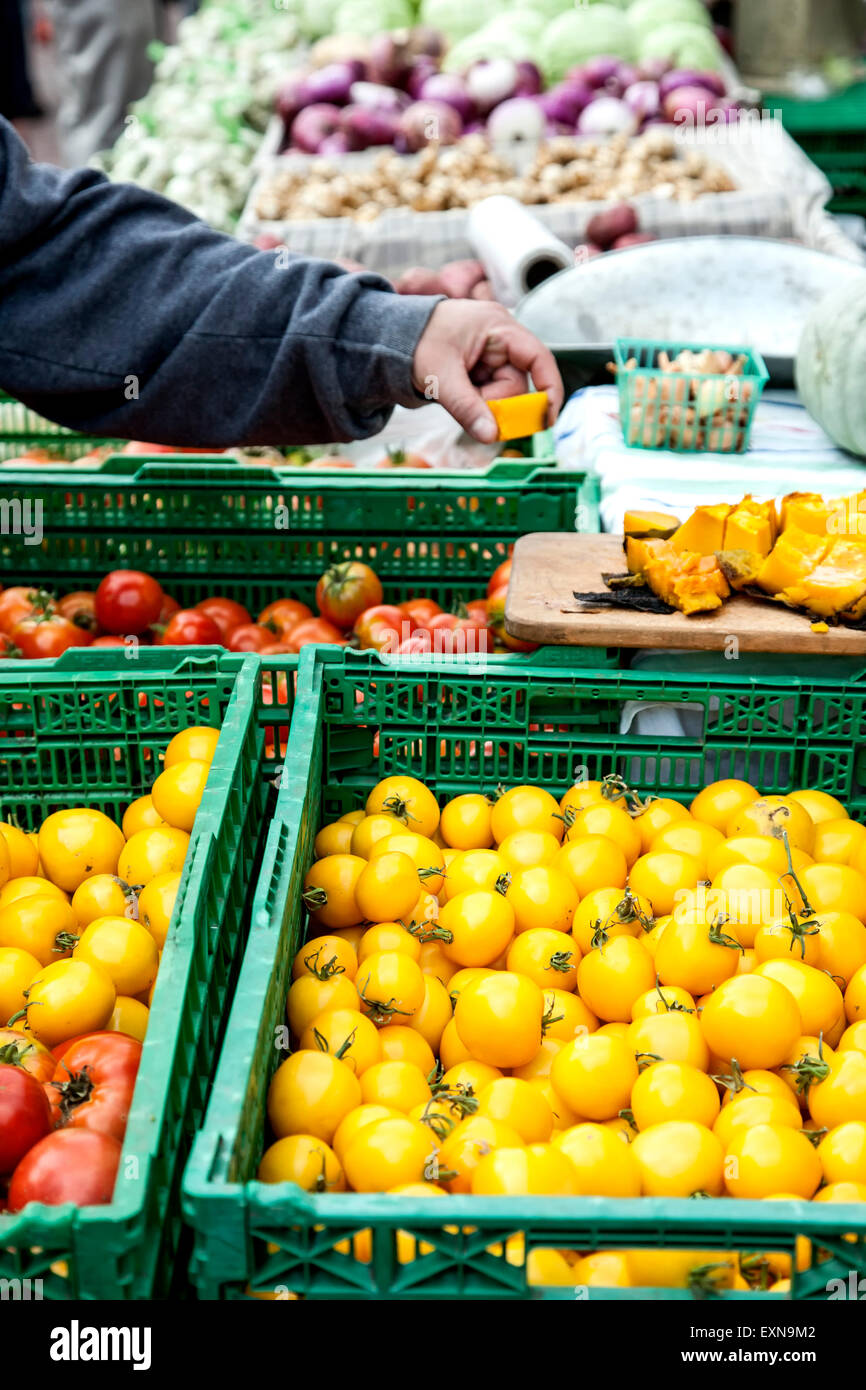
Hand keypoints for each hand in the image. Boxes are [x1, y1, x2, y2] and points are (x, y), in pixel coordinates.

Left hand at [412, 300, 562, 442]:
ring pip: (502, 394)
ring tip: (453, 392)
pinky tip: (457, 392)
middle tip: (470, 404)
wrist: (390, 337)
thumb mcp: (439, 375)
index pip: (538, 357)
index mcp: (497, 326)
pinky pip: (489, 395)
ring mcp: (492, 356)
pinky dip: (476, 402)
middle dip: (496, 403)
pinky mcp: (482, 370)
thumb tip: (491, 436)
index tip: (547, 418)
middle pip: (517, 384)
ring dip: (483, 404)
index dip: (549, 388)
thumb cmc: (414, 341)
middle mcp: (501, 339)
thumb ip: (466, 406)